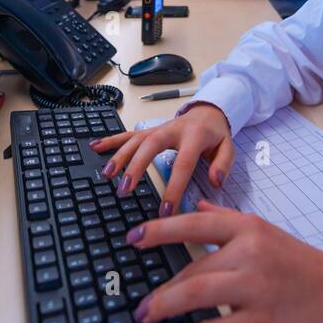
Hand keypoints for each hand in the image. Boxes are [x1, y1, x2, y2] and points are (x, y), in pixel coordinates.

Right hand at [89, 103, 233, 214]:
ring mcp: (157, 128)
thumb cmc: (215, 135)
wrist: (208, 111)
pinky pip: (128, 134)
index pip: (183, 164)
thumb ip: (223, 165)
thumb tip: (215, 182)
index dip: (174, 188)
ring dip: (119, 156)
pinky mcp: (148, 130)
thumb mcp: (228, 148)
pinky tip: (95, 147)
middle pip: (151, 146)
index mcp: (194, 136)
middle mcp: (172, 129)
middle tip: (125, 189)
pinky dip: (111, 140)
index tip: (165, 211)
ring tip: (106, 174)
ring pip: (135, 140)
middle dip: (136, 166)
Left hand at [128, 200, 322, 322]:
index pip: (197, 222)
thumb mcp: (265, 233)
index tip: (133, 236)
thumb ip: (228, 221)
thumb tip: (198, 204)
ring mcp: (256, 287)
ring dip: (165, 306)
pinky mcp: (262, 321)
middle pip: (193, 267)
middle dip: (162, 288)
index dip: (160, 228)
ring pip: (197, 293)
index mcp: (250, 229)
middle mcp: (251, 254)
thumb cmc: (300, 265)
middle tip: (140, 303)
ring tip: (146, 316)